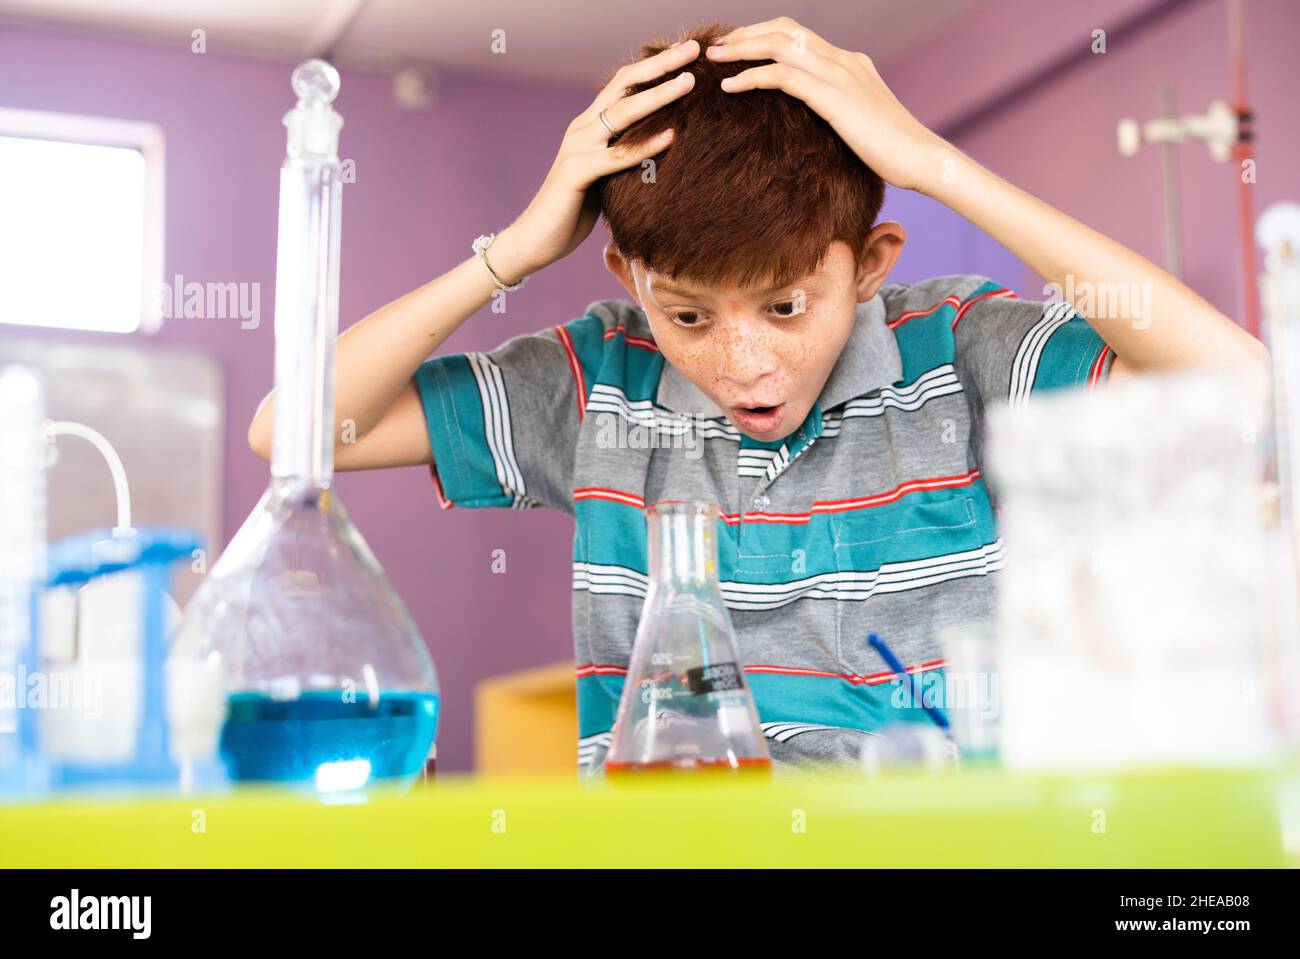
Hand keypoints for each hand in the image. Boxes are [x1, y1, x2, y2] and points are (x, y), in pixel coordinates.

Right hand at [500, 39, 699, 276]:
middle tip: (692, 49)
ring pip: (622, 114)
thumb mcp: (606, 177)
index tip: (686, 52)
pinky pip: (617, 156)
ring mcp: (578, 148)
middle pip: (624, 85)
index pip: (624, 83)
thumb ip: (625, 157)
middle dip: (660, 66)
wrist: (536, 240)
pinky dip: (645, 145)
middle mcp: (582, 129)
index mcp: (590, 126)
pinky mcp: (577, 173)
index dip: (654, 65)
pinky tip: (671, 136)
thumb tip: (665, 148)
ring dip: (658, 96)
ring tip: (688, 83)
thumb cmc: (574, 211)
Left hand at [705, 18, 949, 193]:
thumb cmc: (894, 152)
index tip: (737, 48)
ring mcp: (840, 75)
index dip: (764, 35)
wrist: (924, 160)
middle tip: (716, 48)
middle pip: (785, 30)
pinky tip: (730, 86)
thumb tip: (815, 126)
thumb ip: (838, 113)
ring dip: (741, 50)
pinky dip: (752, 77)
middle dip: (746, 35)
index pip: (799, 35)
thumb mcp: (861, 124)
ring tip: (714, 60)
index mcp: (850, 63)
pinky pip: (783, 78)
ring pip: (780, 45)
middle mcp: (844, 60)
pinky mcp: (834, 97)